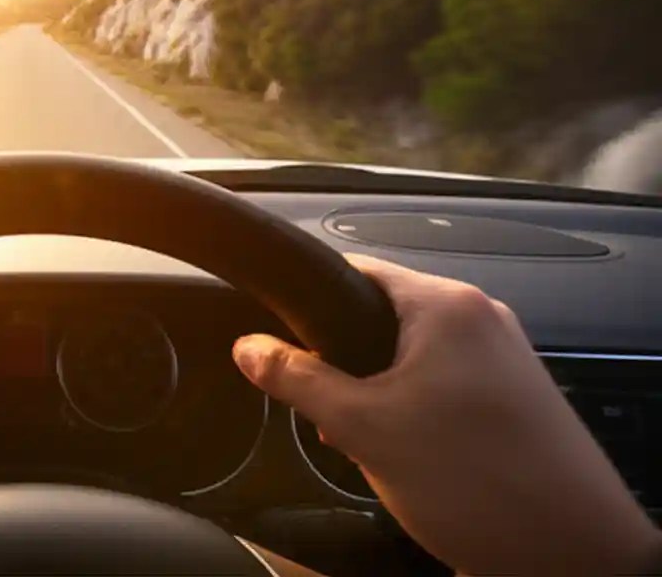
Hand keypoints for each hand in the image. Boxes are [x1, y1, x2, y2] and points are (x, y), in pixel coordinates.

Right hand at [232, 255, 661, 575]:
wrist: (570, 552)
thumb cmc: (476, 480)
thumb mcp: (364, 427)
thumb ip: (298, 380)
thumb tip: (249, 346)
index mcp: (446, 304)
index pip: (355, 271)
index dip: (307, 303)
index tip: (278, 337)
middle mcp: (481, 318)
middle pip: (381, 317)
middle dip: (344, 364)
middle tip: (328, 410)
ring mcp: (502, 359)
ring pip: (411, 357)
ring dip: (378, 395)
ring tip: (367, 441)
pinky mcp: (512, 399)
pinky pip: (443, 387)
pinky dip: (413, 412)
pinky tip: (405, 456)